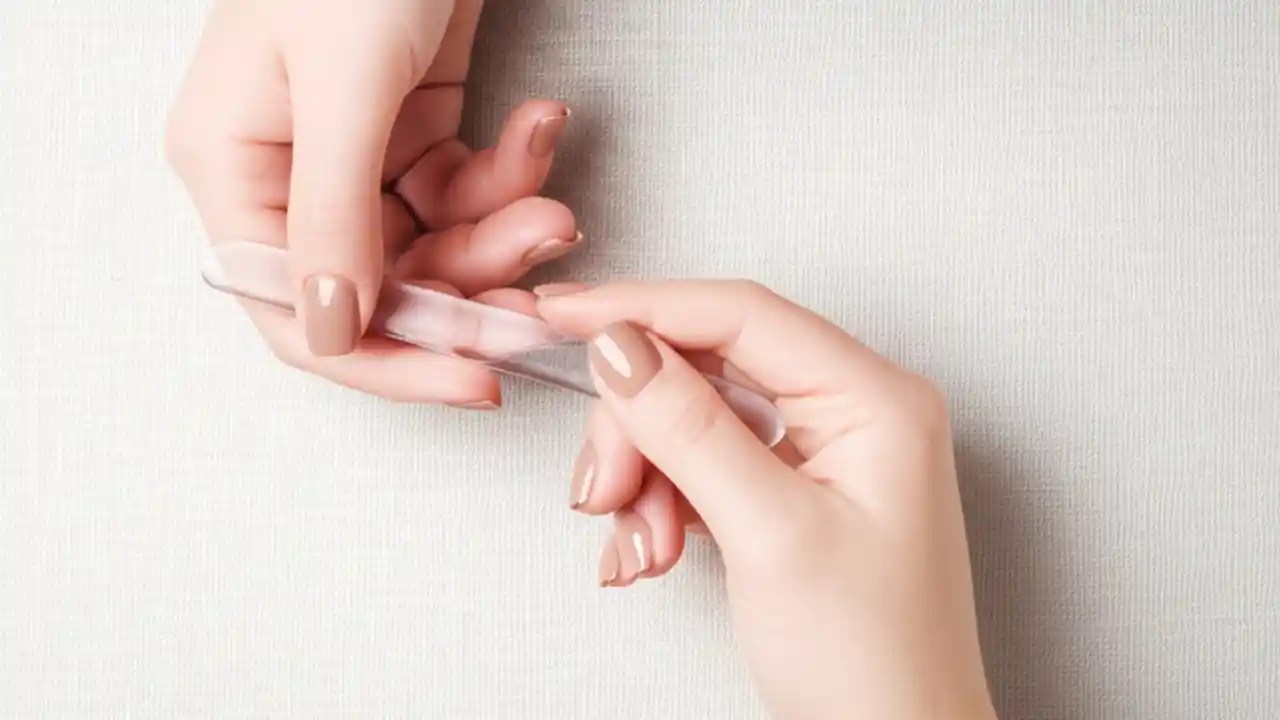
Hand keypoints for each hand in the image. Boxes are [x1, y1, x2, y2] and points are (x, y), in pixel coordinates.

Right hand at [167, 0, 577, 405]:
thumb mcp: (342, 81)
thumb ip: (333, 215)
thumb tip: (333, 330)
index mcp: (232, 166)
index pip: (295, 312)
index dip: (387, 360)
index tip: (473, 378)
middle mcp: (288, 173)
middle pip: (379, 288)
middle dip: (469, 293)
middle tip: (540, 296)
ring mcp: (354, 155)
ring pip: (436, 246)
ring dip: (503, 233)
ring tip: (552, 201)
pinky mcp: (414, 130)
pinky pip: (467, 191)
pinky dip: (510, 174)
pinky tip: (538, 128)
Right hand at [536, 281, 996, 719]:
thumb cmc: (874, 663)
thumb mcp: (770, 535)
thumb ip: (690, 429)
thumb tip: (622, 347)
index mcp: (876, 400)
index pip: (742, 315)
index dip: (645, 309)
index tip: (566, 319)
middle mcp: (852, 412)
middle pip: (709, 368)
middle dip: (640, 427)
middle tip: (603, 487)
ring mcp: (821, 453)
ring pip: (696, 419)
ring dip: (645, 477)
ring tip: (638, 545)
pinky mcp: (791, 492)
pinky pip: (703, 465)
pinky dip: (662, 503)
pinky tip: (647, 548)